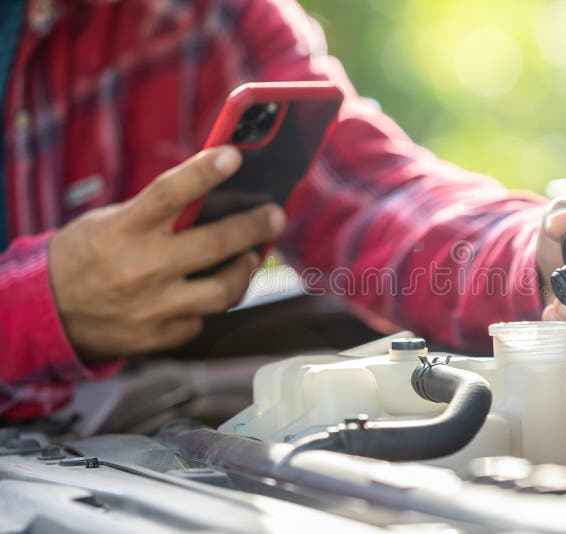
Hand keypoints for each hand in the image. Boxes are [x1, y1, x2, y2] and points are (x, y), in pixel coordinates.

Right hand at [49, 146, 285, 361]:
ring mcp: (154, 307)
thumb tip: (214, 199)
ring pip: (224, 291)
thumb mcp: (111, 223)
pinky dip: (205, 304)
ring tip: (248, 257)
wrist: (48, 314)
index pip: (169, 193)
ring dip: (244, 271)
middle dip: (254, 227)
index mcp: (125, 230)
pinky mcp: (161, 337)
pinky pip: (202, 318)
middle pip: (216, 243)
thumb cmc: (88, 257)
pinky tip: (200, 294)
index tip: (234, 155)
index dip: (203, 171)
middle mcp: (142, 268)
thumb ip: (158, 215)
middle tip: (273, 216)